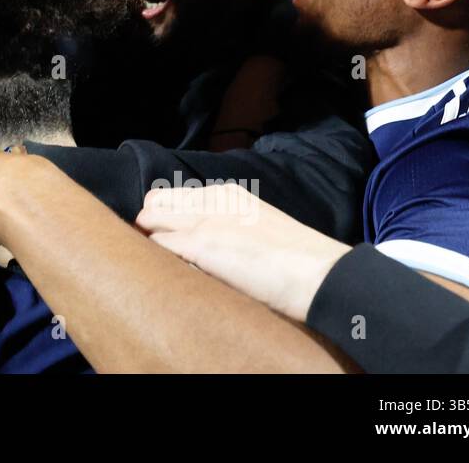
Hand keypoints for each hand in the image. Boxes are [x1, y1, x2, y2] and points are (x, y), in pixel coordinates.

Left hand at [136, 183, 348, 322]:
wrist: (319, 273)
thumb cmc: (297, 260)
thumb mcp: (259, 225)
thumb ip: (231, 225)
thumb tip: (211, 244)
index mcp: (227, 194)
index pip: (172, 196)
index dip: (163, 217)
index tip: (164, 236)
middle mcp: (211, 200)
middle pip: (154, 203)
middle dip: (150, 226)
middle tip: (160, 252)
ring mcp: (203, 220)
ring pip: (149, 220)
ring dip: (151, 241)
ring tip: (164, 264)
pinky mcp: (199, 245)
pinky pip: (158, 245)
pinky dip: (158, 258)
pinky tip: (172, 274)